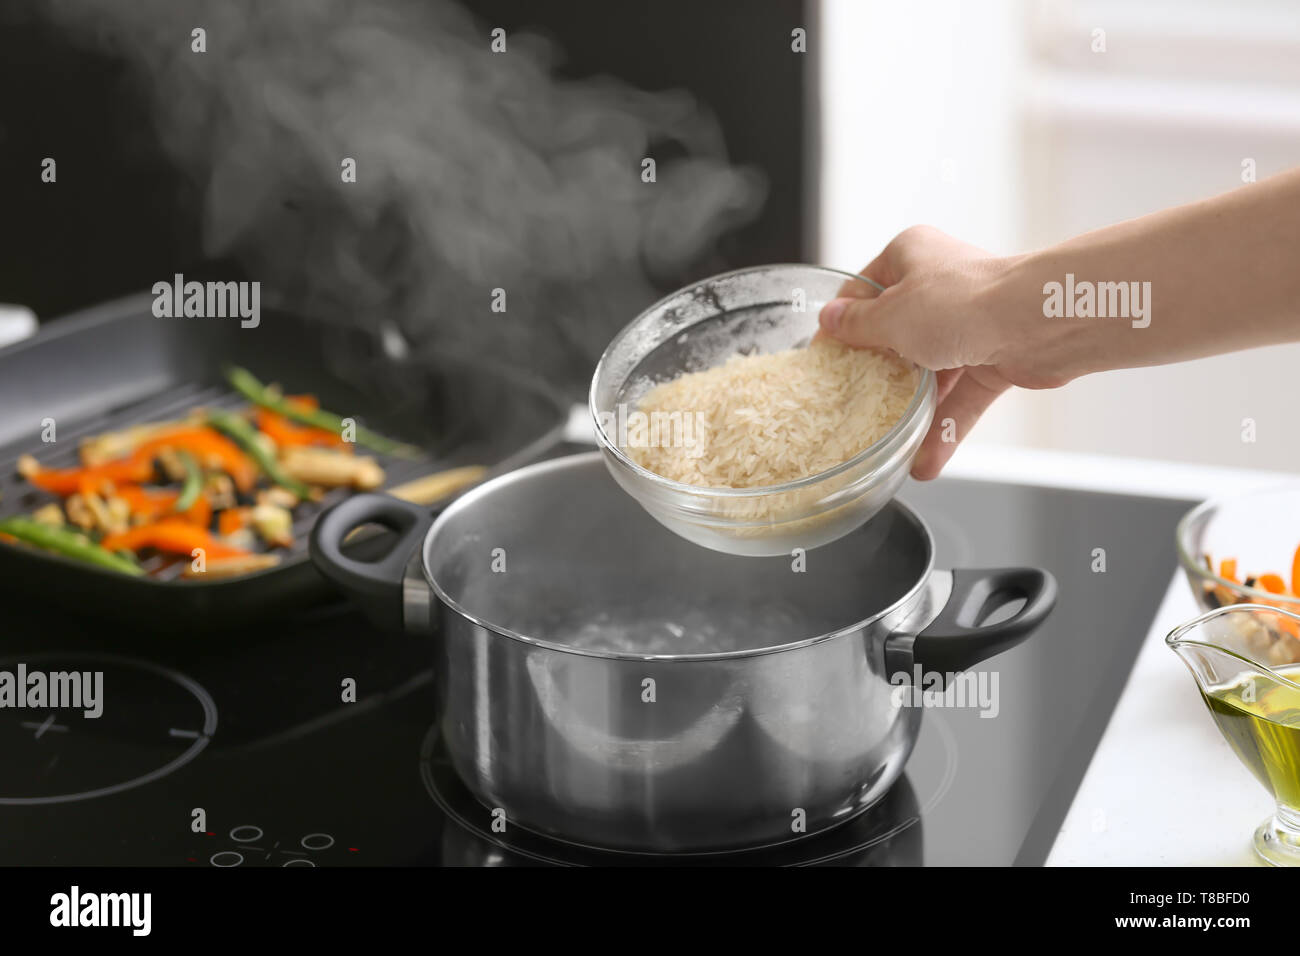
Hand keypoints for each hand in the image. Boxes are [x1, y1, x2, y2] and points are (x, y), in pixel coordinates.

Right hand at [818, 226, 1060, 479]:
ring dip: (912, 412)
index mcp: (910, 257)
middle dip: (877, 374)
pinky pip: (960, 398)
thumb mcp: (891, 315)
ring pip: (930, 373)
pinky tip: (924, 461)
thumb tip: (831, 320)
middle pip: (896, 335)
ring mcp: (969, 326)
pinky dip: (944, 429)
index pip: (863, 291)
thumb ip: (857, 325)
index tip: (822, 357)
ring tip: (887, 446)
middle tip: (850, 402)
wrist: (1039, 323)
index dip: (841, 324)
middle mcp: (940, 287)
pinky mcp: (993, 359)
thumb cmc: (963, 304)